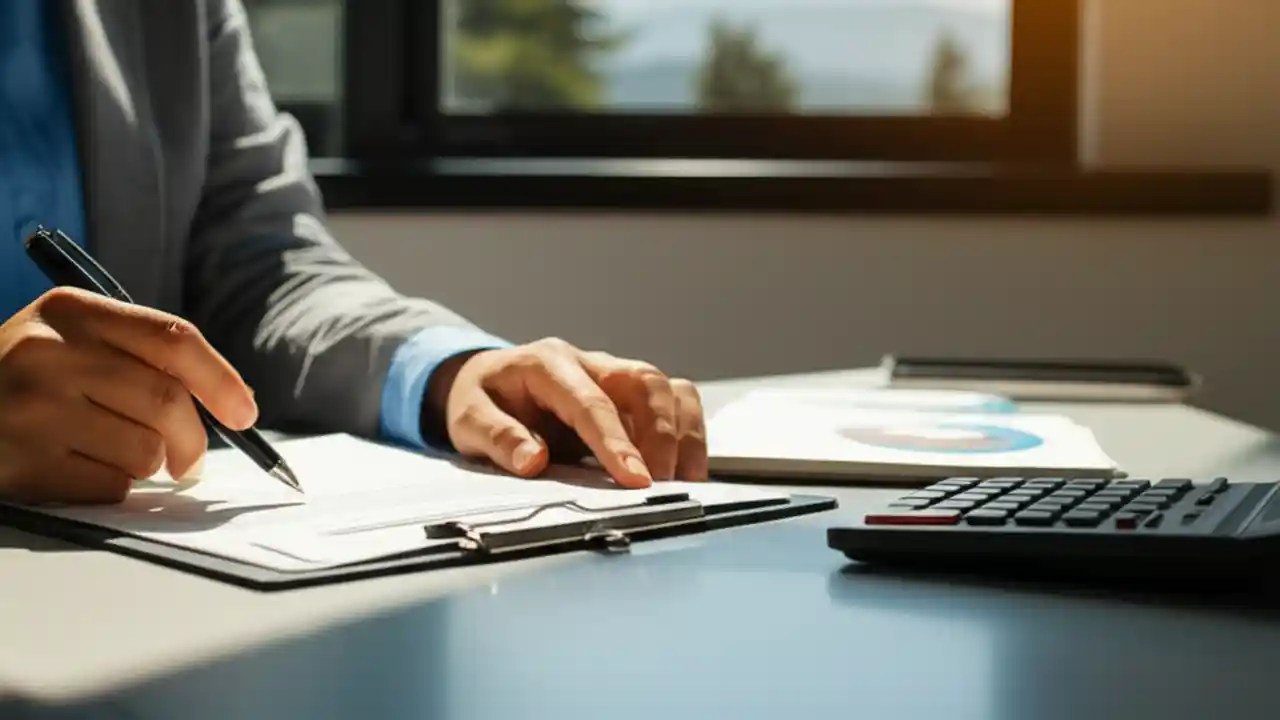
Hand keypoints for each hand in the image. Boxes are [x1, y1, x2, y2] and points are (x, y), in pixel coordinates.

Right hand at [0, 288, 257, 503]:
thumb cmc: (28, 379)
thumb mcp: (72, 341)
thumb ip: (144, 357)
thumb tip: (236, 403)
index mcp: (73, 311)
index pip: (173, 338)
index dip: (221, 379)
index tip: (245, 413)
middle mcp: (50, 352)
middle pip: (167, 401)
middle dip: (193, 440)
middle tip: (190, 461)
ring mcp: (33, 408)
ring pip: (144, 450)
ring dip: (146, 464)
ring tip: (111, 453)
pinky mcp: (22, 462)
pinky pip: (109, 486)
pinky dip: (110, 486)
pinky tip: (76, 469)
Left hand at [429, 338, 707, 487]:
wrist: (489, 379)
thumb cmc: (482, 400)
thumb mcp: (468, 420)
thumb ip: (498, 438)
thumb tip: (532, 461)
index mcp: (547, 364)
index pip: (591, 403)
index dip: (616, 442)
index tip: (636, 480)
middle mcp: (590, 362)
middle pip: (644, 384)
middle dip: (661, 436)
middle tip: (660, 487)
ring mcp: (616, 373)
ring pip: (669, 389)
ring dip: (683, 435)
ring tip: (682, 482)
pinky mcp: (632, 392)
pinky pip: (677, 400)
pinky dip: (689, 432)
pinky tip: (685, 469)